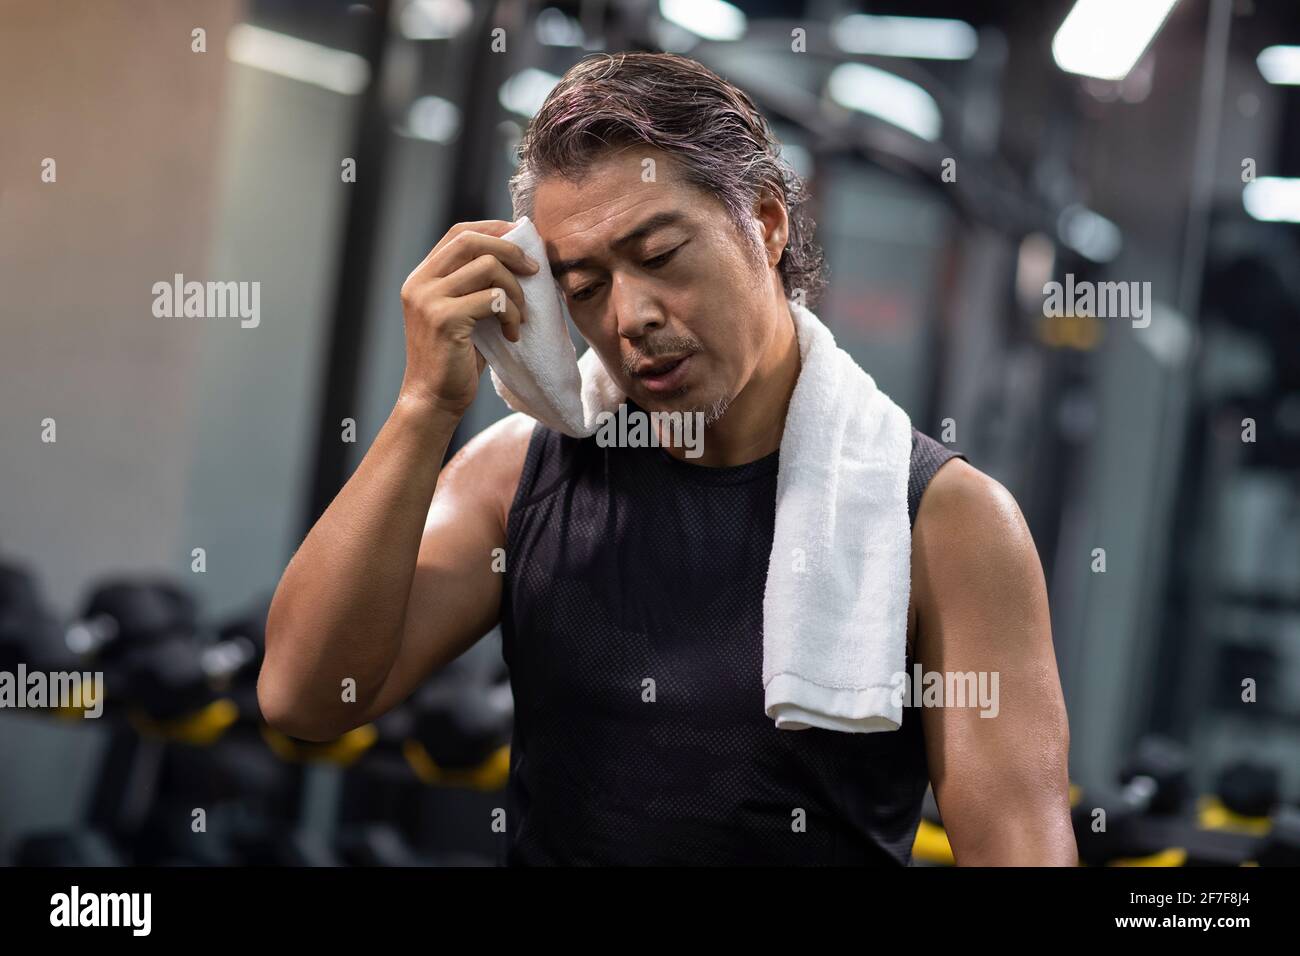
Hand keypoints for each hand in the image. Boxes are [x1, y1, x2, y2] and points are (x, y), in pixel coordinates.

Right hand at [397, 219, 538, 415]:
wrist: (434, 399)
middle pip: (471, 241)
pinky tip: (512, 335)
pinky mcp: (444, 318)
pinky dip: (512, 315)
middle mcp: (420, 283)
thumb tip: (520, 256)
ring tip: (520, 318)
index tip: (522, 238)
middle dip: (510, 250)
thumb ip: (477, 284)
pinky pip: (494, 299)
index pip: (458, 233)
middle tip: (534, 271)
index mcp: (422, 277)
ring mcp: (429, 299)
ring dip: (516, 292)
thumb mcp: (464, 313)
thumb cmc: (455, 359)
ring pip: (488, 267)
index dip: (494, 229)